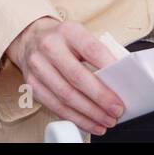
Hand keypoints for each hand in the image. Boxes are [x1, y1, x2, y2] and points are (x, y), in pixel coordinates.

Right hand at [5, 17, 124, 135]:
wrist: (31, 38)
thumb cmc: (63, 41)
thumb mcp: (81, 37)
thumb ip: (100, 55)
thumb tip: (120, 82)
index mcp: (68, 31)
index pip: (92, 50)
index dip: (108, 69)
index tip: (122, 87)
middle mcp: (50, 46)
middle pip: (77, 77)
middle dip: (100, 98)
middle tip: (116, 110)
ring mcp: (37, 65)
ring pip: (66, 95)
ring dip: (89, 113)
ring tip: (105, 120)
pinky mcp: (31, 83)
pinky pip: (54, 106)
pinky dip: (74, 118)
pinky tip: (88, 122)